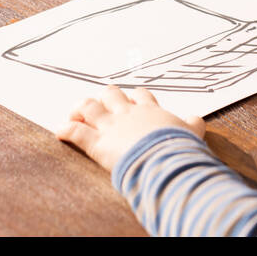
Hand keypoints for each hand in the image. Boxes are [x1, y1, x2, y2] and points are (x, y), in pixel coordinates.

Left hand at [56, 86, 204, 172]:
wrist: (167, 161)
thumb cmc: (180, 149)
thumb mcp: (192, 134)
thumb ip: (193, 125)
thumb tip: (197, 119)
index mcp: (151, 112)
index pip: (140, 95)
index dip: (133, 97)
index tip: (131, 100)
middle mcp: (128, 114)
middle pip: (111, 94)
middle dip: (104, 98)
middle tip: (102, 106)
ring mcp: (111, 127)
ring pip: (90, 108)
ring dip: (80, 110)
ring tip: (75, 114)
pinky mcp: (98, 144)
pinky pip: (76, 132)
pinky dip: (65, 130)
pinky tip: (60, 131)